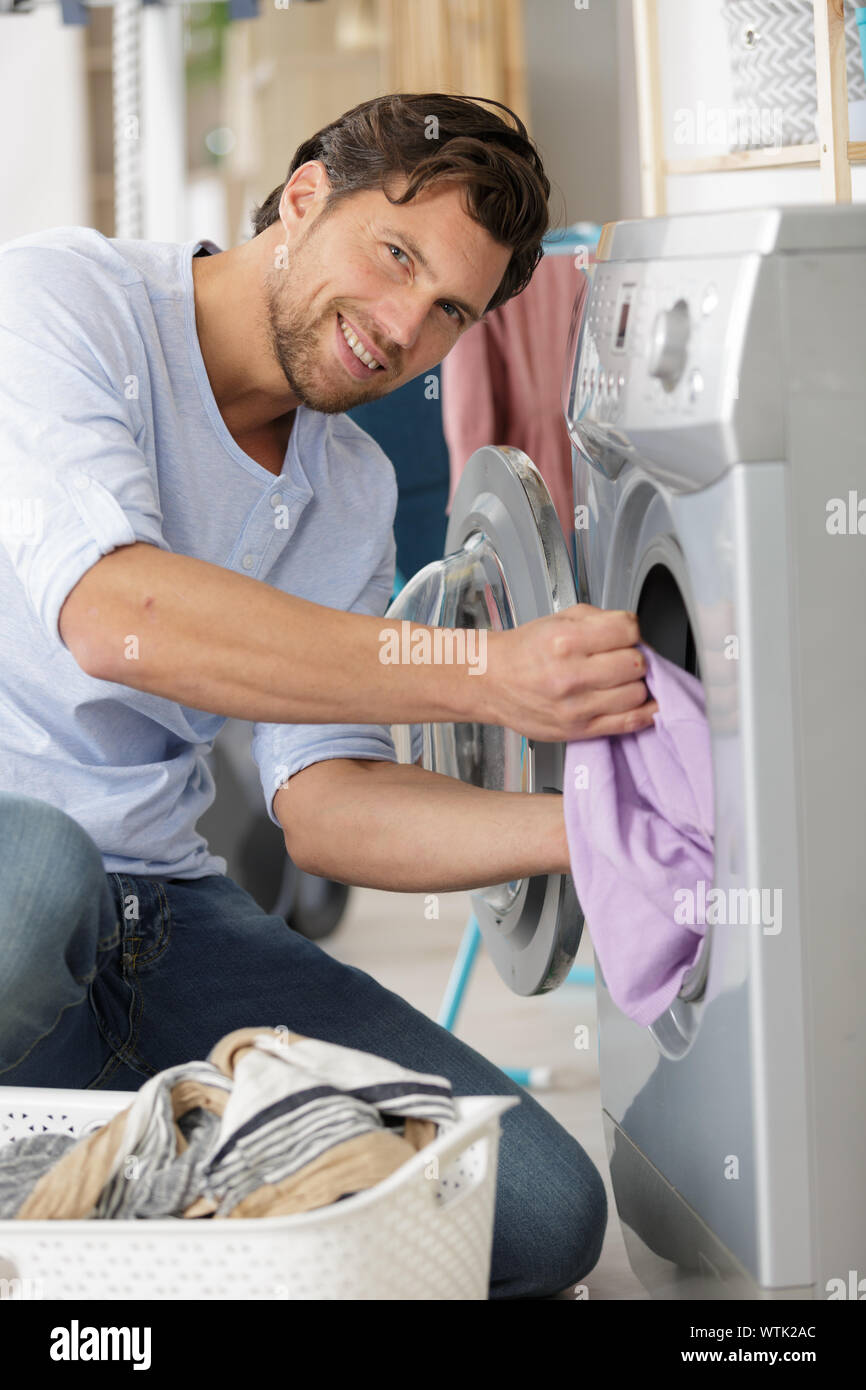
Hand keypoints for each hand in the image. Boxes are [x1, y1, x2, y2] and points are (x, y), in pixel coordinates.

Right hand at [484, 604, 657, 741]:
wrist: (490, 682)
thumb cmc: (523, 652)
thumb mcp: (558, 619)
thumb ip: (599, 620)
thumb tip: (634, 633)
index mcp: (566, 640)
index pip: (628, 630)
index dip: (631, 631)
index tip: (624, 636)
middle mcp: (571, 674)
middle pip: (636, 663)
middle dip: (634, 657)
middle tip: (621, 658)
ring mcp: (576, 706)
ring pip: (637, 693)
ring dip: (635, 684)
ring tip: (621, 680)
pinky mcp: (579, 729)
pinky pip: (629, 723)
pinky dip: (645, 713)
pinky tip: (645, 704)